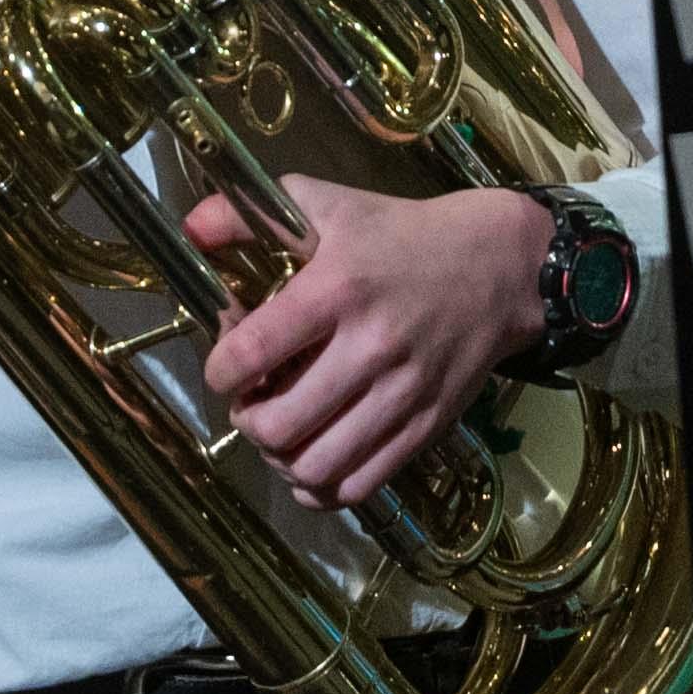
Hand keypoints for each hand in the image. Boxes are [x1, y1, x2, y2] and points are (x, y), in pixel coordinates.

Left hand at [190, 180, 552, 510]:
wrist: (501, 265)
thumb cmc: (403, 235)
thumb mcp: (330, 206)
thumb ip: (251, 214)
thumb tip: (191, 229)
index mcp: (338, 289)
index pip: (252, 352)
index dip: (220, 371)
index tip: (226, 367)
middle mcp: (370, 347)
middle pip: (278, 424)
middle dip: (248, 420)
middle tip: (253, 402)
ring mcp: (403, 393)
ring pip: (316, 466)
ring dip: (281, 459)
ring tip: (282, 434)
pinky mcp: (427, 425)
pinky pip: (359, 484)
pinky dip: (321, 488)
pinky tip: (314, 462)